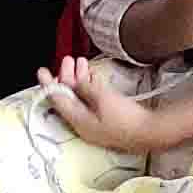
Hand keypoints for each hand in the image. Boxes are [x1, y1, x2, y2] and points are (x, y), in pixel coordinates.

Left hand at [38, 56, 173, 152]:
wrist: (151, 133)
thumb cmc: (126, 117)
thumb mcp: (103, 98)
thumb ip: (85, 88)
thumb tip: (74, 82)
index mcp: (79, 121)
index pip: (58, 101)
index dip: (48, 85)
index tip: (41, 70)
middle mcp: (83, 124)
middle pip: (69, 98)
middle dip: (66, 77)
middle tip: (68, 60)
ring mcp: (95, 123)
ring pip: (80, 98)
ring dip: (79, 80)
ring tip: (81, 62)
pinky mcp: (106, 121)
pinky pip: (90, 102)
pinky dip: (89, 87)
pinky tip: (92, 76)